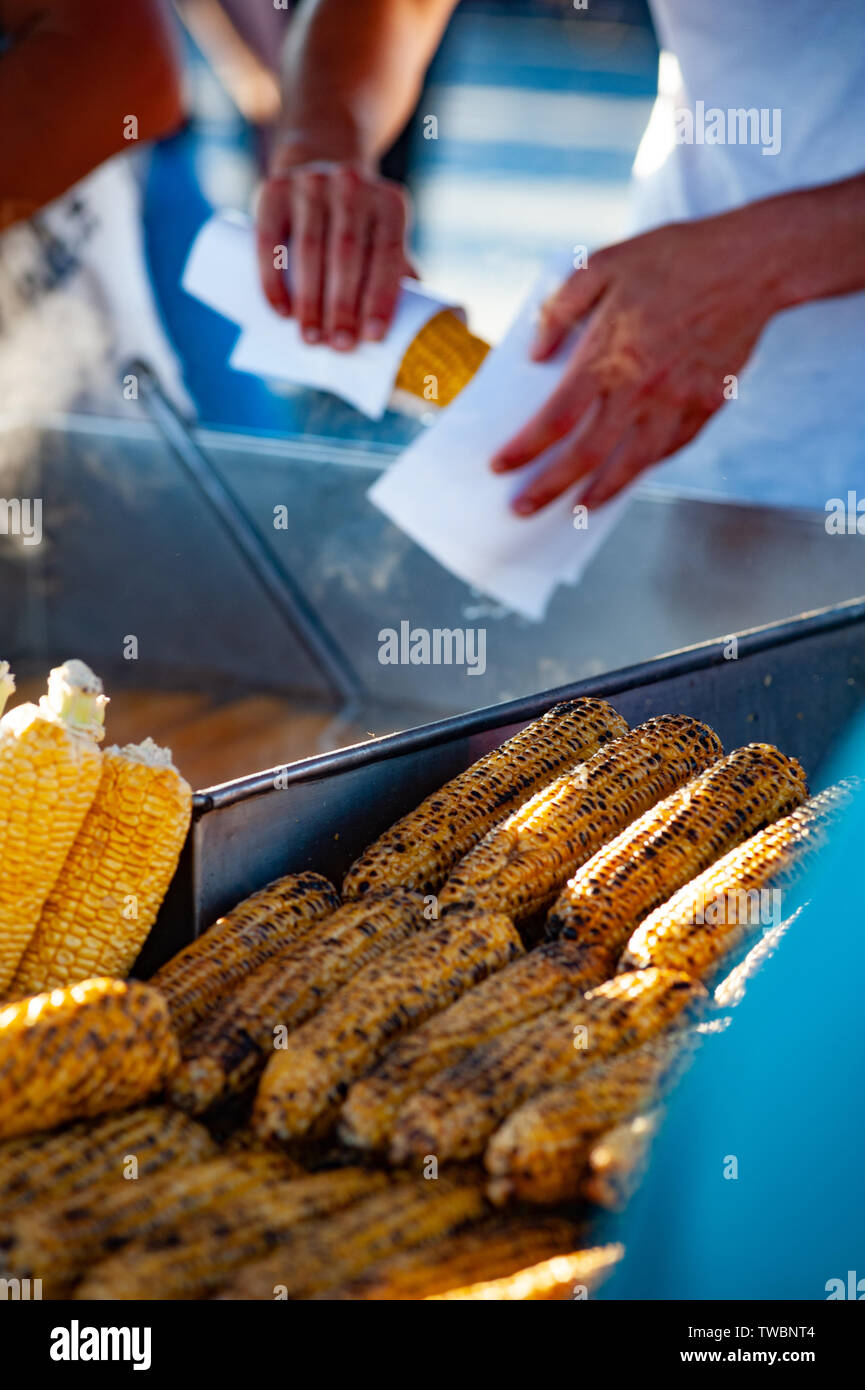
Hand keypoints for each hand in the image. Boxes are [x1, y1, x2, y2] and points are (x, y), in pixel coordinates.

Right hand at [256, 159, 415, 349]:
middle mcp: (352, 185)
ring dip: (310, 301)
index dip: (381, 297)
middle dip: (343, 306)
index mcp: (389, 203)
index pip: (388, 254)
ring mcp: (311, 183)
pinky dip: (273, 279)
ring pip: (309, 249)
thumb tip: (420, 334)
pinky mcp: (274, 189)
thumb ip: (399, 275)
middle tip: (340, 346)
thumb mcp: (383, 238)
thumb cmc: (359, 227)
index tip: (373, 338)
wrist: (317, 170)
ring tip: (311, 339)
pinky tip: (281, 311)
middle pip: (347, 254)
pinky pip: (270, 239)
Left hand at [491, 214, 784, 513]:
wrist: (751, 263)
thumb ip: (561, 308)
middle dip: (550, 488)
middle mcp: (641, 388)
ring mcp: (678, 401)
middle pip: (587, 455)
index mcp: (608, 355)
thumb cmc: (675, 257)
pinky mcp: (708, 404)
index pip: (555, 418)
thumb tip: (535, 352)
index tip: (500, 466)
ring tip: (578, 509)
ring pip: (633, 464)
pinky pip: (673, 447)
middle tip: (523, 509)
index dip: (525, 449)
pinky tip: (632, 474)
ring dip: (601, 492)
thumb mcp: (603, 264)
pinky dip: (649, 466)